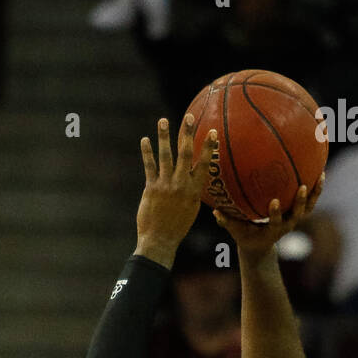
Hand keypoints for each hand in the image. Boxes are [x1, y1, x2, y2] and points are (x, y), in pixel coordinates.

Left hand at [136, 114, 217, 268]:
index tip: (213, 132)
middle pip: (185, 154)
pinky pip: (149, 166)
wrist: (160, 241)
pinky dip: (147, 152)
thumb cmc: (177, 226)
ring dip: (164, 136)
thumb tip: (198, 177)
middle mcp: (181, 185)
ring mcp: (166, 185)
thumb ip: (193, 190)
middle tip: (189, 116)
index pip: (204, 164)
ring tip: (163, 120)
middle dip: (187, 134)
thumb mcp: (191, 209)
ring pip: (166, 156)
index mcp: (194, 190)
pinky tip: (145, 140)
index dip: (208, 147)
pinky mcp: (151, 188)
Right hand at [213, 177, 325, 260]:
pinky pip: (309, 200)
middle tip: (302, 188)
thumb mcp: (236, 231)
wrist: (260, 246)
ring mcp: (294, 218)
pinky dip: (314, 187)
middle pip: (298, 214)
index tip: (274, 201)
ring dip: (315, 193)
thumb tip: (214, 211)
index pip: (276, 222)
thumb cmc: (246, 236)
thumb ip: (226, 221)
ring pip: (308, 207)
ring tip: (321, 175)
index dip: (276, 213)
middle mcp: (286, 224)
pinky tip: (318, 170)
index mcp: (273, 230)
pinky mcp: (298, 212)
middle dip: (301, 202)